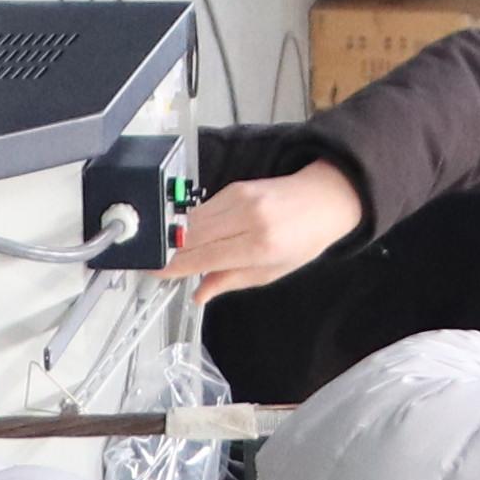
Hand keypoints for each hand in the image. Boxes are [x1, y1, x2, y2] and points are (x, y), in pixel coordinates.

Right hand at [163, 167, 366, 295]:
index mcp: (260, 245)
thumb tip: (199, 293)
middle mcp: (248, 218)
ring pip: (193, 218)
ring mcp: (241, 198)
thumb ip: (231, 281)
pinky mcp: (236, 186)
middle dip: (169, 251)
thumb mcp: (272, 272)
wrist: (325, 199)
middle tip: (154, 264)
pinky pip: (204, 207)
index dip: (176, 265)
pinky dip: (192, 223)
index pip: (205, 256)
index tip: (157, 272)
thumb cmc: (304, 239)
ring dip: (177, 237)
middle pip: (192, 235)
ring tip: (166, 252)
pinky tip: (189, 235)